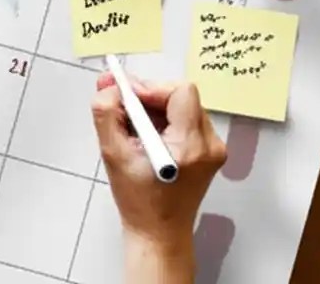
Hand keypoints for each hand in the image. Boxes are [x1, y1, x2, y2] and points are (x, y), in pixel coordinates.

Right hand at [91, 75, 225, 266]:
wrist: (159, 232)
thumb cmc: (138, 202)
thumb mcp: (113, 155)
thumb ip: (106, 115)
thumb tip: (109, 88)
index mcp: (189, 147)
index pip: (180, 93)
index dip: (150, 88)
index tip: (127, 96)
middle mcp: (209, 144)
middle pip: (181, 96)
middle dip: (149, 96)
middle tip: (121, 103)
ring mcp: (213, 148)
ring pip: (183, 106)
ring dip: (155, 108)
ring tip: (133, 125)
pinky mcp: (210, 151)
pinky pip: (186, 119)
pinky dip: (164, 120)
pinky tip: (147, 135)